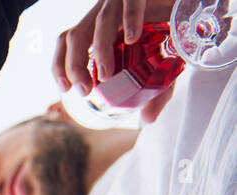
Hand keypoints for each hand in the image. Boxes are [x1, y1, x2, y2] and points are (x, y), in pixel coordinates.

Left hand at [54, 1, 176, 120]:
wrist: (196, 3)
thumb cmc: (171, 30)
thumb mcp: (160, 65)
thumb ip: (154, 91)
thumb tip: (147, 120)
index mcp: (99, 29)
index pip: (67, 44)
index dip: (60, 65)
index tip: (66, 88)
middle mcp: (105, 14)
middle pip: (75, 36)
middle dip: (73, 66)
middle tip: (85, 89)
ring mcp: (121, 1)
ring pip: (101, 21)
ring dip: (100, 50)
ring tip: (106, 74)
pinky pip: (132, 1)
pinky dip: (131, 19)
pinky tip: (134, 37)